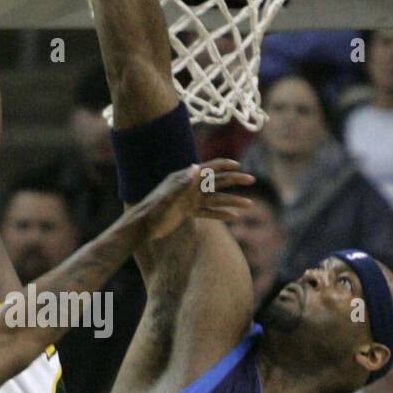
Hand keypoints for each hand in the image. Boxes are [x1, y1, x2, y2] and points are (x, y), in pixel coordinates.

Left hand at [133, 159, 254, 240]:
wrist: (141, 227)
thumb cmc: (152, 211)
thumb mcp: (168, 196)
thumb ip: (183, 183)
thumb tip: (196, 166)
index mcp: (184, 178)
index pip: (208, 168)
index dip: (223, 165)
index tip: (238, 166)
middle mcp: (189, 187)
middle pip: (216, 182)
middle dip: (234, 180)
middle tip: (251, 180)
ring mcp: (189, 200)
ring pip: (216, 199)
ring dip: (232, 201)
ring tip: (249, 204)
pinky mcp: (188, 212)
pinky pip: (208, 212)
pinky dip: (221, 214)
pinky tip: (234, 217)